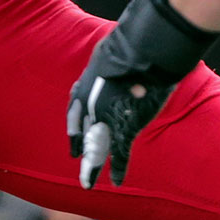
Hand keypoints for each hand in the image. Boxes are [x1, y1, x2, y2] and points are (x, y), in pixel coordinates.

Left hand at [65, 0, 214, 187]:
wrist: (146, 47)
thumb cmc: (142, 37)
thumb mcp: (125, 44)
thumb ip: (125, 52)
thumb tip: (140, 39)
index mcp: (92, 75)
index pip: (77, 100)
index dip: (75, 117)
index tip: (73, 130)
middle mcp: (93, 96)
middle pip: (83, 124)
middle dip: (79, 142)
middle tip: (75, 157)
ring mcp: (106, 112)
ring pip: (95, 144)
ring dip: (92, 164)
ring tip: (88, 182)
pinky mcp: (124, 124)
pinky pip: (120, 152)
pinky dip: (119, 168)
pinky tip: (117, 182)